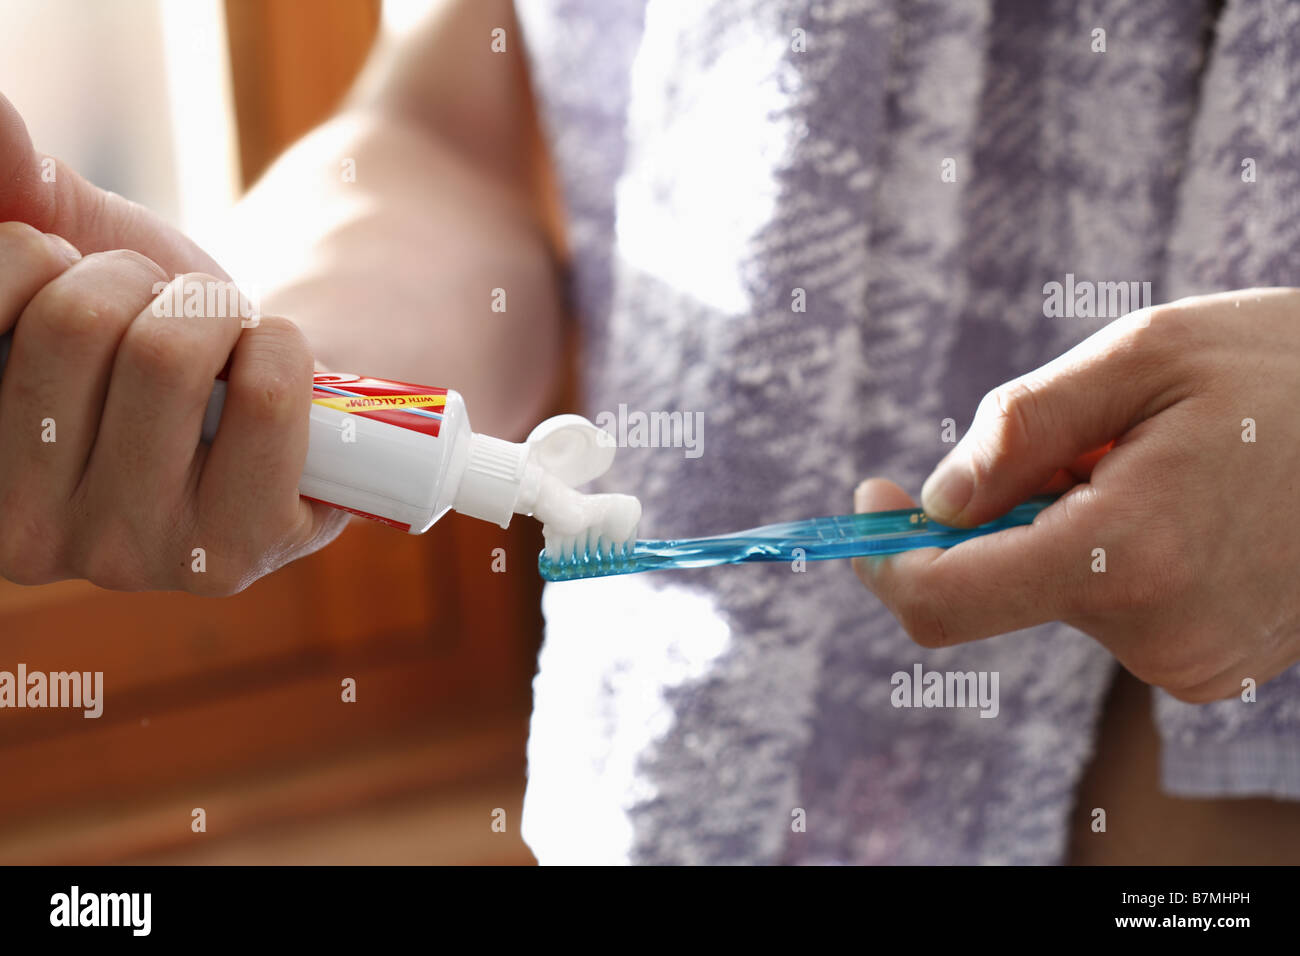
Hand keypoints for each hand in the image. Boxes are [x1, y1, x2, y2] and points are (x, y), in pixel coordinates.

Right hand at [0, 96, 346, 593]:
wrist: (261, 386)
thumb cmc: (148, 325)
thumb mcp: (63, 251)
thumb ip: (12, 191)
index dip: (40, 259)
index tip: (72, 286)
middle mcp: (20, 538)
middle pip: (77, 324)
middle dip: (137, 282)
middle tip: (163, 314)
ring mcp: (127, 559)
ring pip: (170, 354)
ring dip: (210, 308)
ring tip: (216, 342)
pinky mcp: (233, 555)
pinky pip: (266, 392)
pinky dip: (279, 343)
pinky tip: (266, 371)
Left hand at [853, 289, 1299, 702]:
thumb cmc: (1286, 370)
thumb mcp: (1142, 355)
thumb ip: (1019, 430)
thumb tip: (936, 501)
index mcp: (1125, 556)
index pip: (942, 601)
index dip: (885, 555)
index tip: (872, 498)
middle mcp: (1154, 632)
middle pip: (1000, 582)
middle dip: (1006, 509)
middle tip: (1084, 436)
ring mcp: (1191, 661)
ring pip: (1059, 588)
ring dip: (1068, 522)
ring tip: (1158, 460)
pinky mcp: (1215, 664)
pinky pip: (1115, 605)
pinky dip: (1113, 550)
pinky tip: (1185, 499)